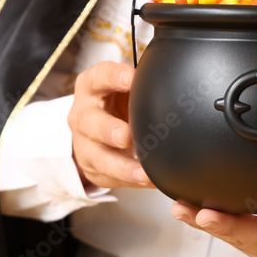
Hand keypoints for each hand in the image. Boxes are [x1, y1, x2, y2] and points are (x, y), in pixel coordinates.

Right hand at [67, 61, 153, 189]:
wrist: (100, 126)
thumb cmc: (118, 101)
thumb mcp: (125, 86)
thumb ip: (141, 84)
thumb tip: (173, 83)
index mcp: (92, 86)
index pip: (99, 77)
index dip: (114, 77)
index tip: (130, 78)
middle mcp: (83, 114)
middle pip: (89, 122)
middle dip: (108, 130)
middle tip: (126, 136)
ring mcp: (84, 142)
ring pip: (97, 157)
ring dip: (121, 166)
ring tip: (143, 173)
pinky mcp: (92, 166)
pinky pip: (109, 177)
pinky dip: (129, 180)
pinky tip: (147, 180)